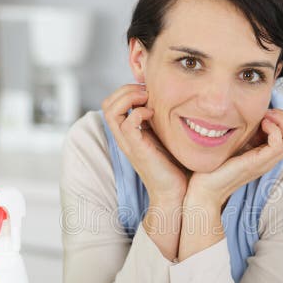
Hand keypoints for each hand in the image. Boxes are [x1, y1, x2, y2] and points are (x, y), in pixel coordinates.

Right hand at [101, 84, 188, 203]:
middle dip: (125, 89)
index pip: (112, 103)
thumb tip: (168, 101)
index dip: (126, 90)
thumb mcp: (163, 136)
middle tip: (146, 92)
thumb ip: (158, 121)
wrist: (174, 192)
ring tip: (147, 99)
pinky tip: (154, 115)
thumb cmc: (173, 166)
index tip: (147, 91)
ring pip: (111, 110)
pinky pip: (127, 123)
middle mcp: (124, 136)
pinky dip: (139, 112)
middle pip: (107, 103)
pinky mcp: (137, 148)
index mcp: (128, 132)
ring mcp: (128, 142)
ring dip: (129, 97)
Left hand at [187, 109, 282, 207]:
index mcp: (266, 153)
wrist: (205, 188)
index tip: (263, 113)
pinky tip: (260, 126)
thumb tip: (248, 113)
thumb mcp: (234, 143)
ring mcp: (266, 161)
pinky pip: (279, 143)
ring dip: (281, 121)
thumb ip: (244, 132)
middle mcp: (270, 158)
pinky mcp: (258, 162)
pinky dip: (273, 129)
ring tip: (264, 119)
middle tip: (266, 114)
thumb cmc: (215, 166)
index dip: (281, 118)